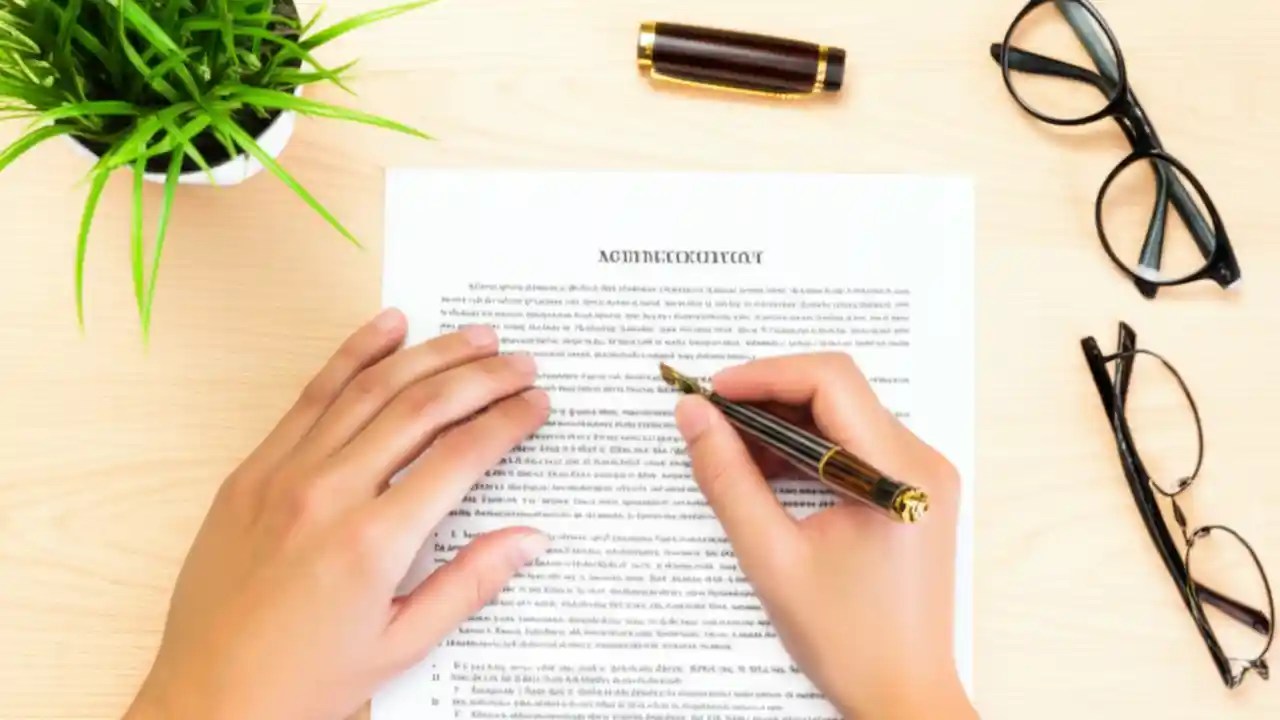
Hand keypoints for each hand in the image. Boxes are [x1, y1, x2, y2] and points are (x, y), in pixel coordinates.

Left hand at [123, 309, 551, 719]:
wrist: (207, 700)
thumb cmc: (303, 683)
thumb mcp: (401, 645)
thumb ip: (469, 583)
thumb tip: (532, 539)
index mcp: (373, 544)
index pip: (460, 458)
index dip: (507, 422)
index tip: (536, 403)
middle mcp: (329, 495)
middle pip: (422, 409)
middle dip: (481, 377)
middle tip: (519, 362)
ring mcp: (283, 475)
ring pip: (369, 389)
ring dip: (429, 355)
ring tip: (473, 335)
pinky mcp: (251, 471)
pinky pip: (310, 397)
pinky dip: (353, 356)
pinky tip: (387, 328)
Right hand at [673, 354, 976, 719]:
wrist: (902, 695)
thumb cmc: (848, 641)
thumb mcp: (773, 558)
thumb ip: (728, 480)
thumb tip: (694, 417)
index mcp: (899, 473)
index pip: (831, 382)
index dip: (765, 375)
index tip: (713, 392)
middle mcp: (921, 462)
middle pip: (836, 392)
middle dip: (767, 397)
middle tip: (710, 417)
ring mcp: (920, 476)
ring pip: (841, 417)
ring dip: (783, 424)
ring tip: (728, 448)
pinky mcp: (909, 492)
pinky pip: (851, 446)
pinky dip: (804, 450)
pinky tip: (762, 469)